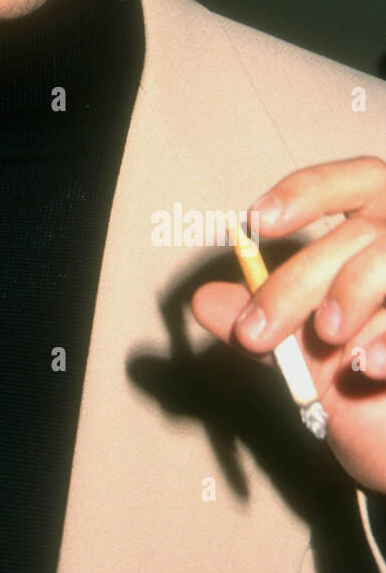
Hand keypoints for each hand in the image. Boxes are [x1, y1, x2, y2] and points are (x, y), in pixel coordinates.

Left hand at [191, 156, 385, 493]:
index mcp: (382, 233)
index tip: (255, 221)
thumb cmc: (370, 391)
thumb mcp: (307, 358)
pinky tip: (370, 366)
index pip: (351, 181)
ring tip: (325, 337)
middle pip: (361, 232)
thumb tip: (203, 300)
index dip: (306, 192)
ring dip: (349, 292)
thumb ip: (265, 323)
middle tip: (255, 333)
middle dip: (296, 282)